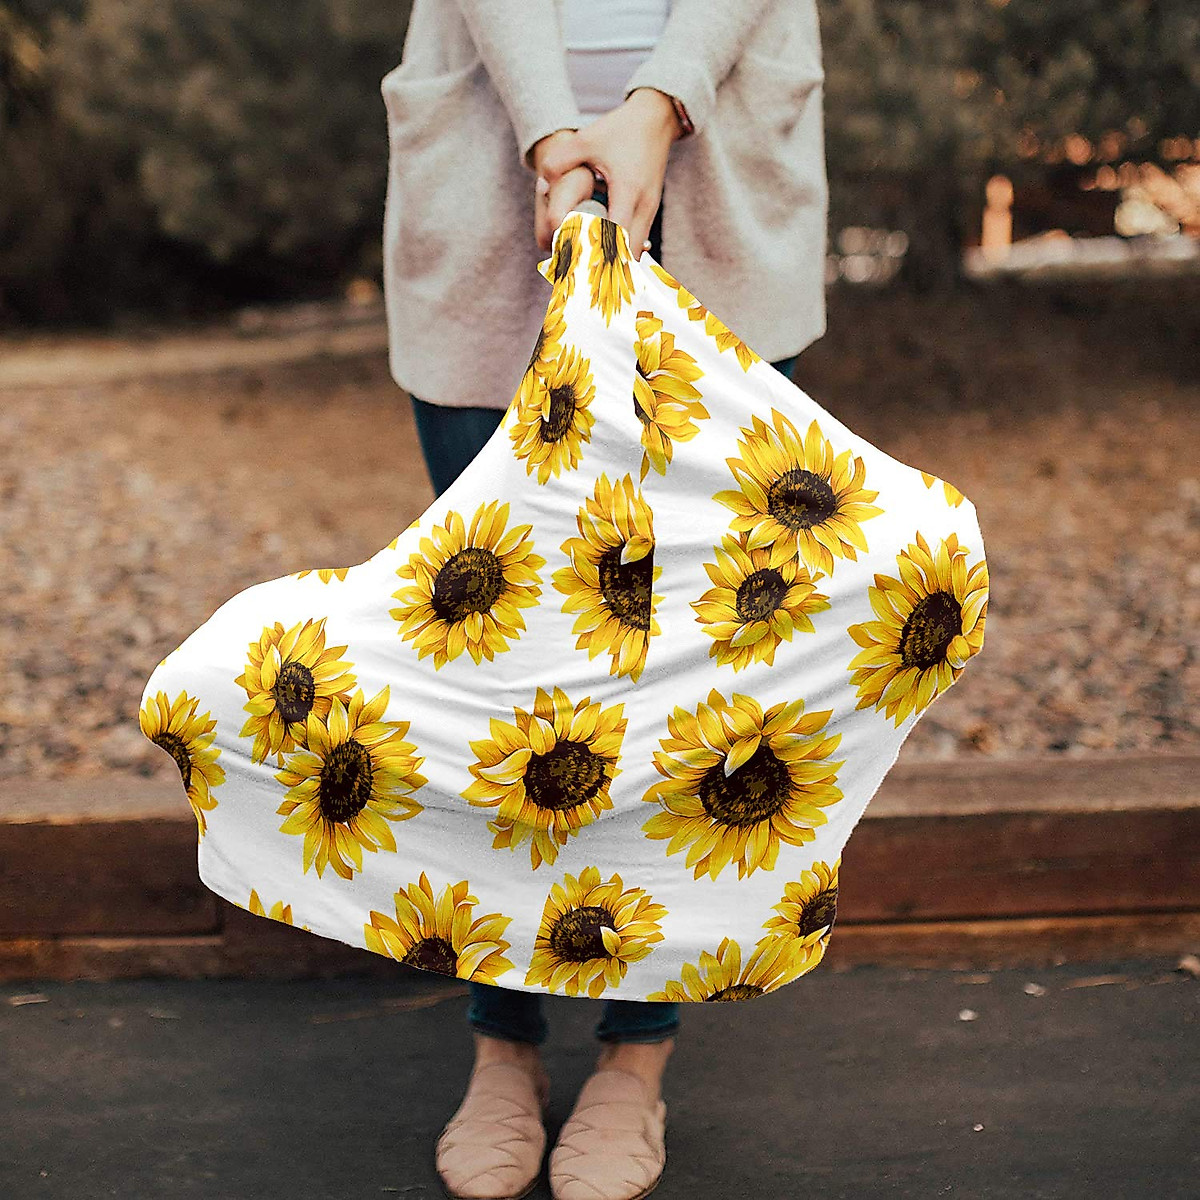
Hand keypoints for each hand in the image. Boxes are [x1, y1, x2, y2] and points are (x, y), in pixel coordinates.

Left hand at [535, 89, 680, 259]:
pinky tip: (602, 255)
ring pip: (635, 252)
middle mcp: (644, 206)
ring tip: (588, 270)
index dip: (598, 255)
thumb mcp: (586, 140)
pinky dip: (621, 252)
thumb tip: (541, 184)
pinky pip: (637, 241)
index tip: (578, 267)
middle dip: (606, 269)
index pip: (616, 237)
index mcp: (628, 191)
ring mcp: (650, 210)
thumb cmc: (621, 129)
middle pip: (628, 255)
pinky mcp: (650, 210)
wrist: (656, 118)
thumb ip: (559, 161)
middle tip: (580, 275)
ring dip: (615, 262)